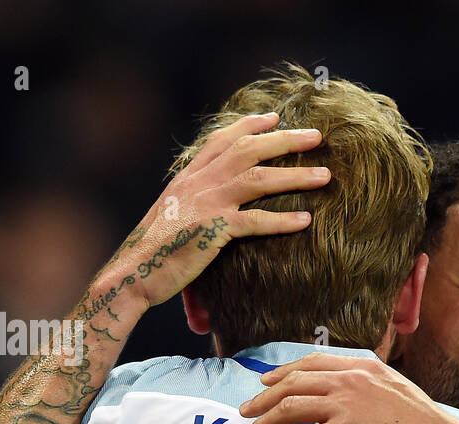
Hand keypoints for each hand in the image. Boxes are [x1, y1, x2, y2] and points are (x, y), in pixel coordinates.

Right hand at [99, 112, 330, 310]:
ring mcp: (205, 203)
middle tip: (316, 136)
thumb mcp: (174, 214)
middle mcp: (198, 182)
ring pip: (258, 179)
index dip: (250, 125)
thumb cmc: (155, 250)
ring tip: (325, 176)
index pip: (222, 139)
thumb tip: (212, 205)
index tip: (275, 117)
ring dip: (295, 175)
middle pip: (248, 149)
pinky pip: (254, 221)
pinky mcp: (211, 230)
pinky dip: (282, 221)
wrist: (133, 271)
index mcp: (188, 176)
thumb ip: (194, 201)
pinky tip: (306, 221)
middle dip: (285, 140)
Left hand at [238, 353, 458, 423]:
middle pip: (293, 383)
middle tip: (246, 412)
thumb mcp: (400, 392)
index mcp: (365, 367)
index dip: (284, 371)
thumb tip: (354, 402)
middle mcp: (351, 380)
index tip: (266, 381)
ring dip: (263, 422)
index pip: (314, 362)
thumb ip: (373, 389)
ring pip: (289, 407)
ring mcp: (344, 405)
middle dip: (263, 397)